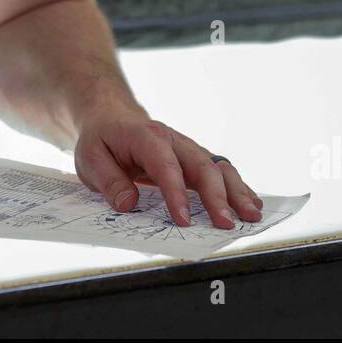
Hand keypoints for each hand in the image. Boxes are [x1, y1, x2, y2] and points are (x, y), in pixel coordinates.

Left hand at [73, 107, 263, 228]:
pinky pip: (219, 171)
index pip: (165, 166)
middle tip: (225, 224)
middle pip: (201, 165)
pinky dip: (236, 187)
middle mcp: (172, 140)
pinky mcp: (194, 159)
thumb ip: (109, 181)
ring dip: (236, 192)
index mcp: (146, 137)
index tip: (183, 220)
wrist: (112, 118)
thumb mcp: (90, 159)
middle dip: (217, 196)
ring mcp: (187, 148)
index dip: (176, 193)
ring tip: (251, 215)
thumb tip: (128, 204)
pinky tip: (250, 203)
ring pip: (217, 167)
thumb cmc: (102, 139)